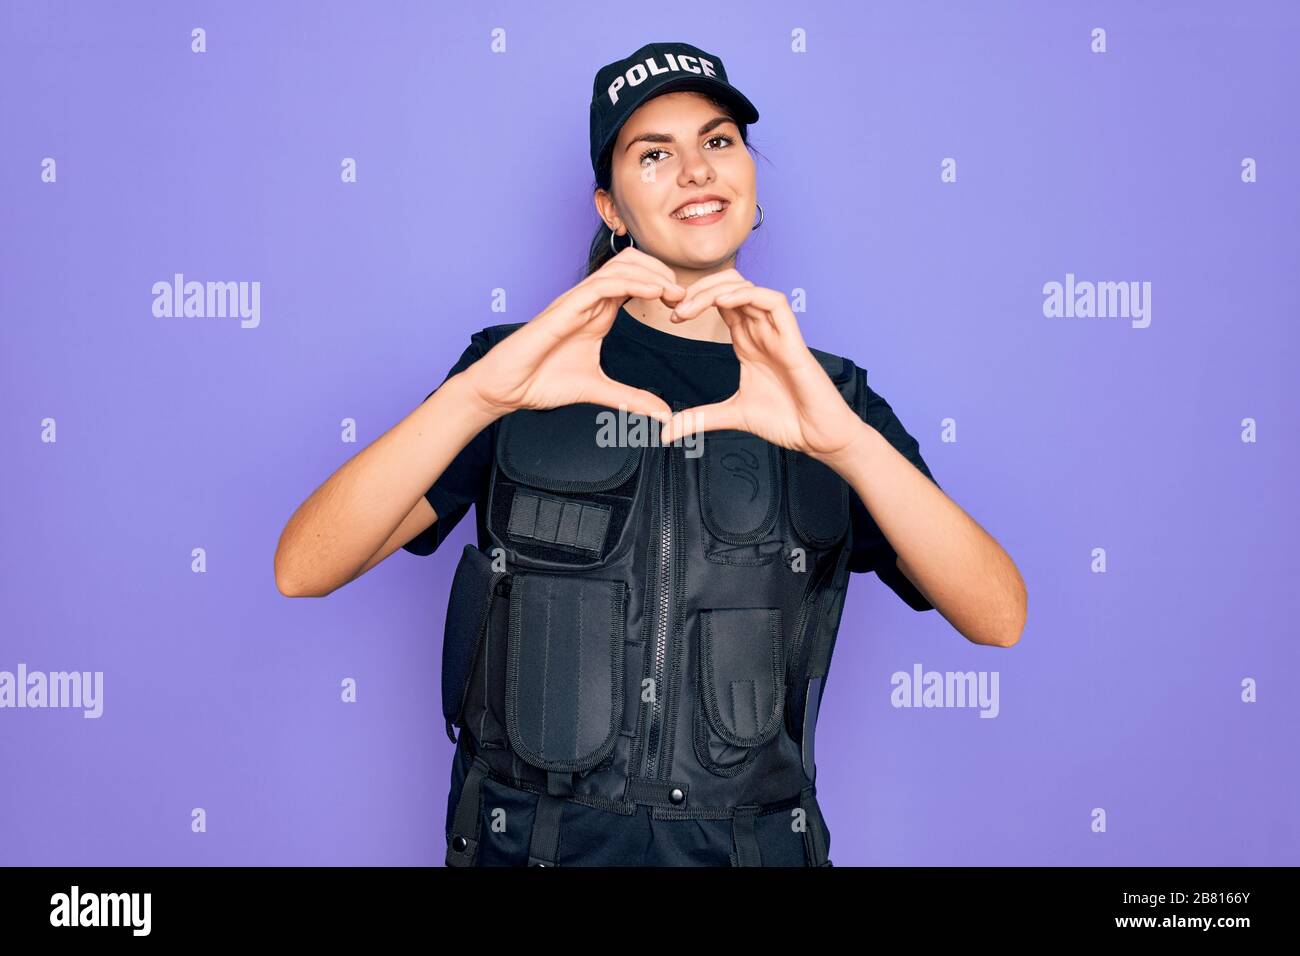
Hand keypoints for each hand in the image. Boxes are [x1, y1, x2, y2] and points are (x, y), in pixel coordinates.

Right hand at [459, 248, 683, 423]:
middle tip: (685, 296)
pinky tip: (654, 293)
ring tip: (675, 293)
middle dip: (663, 273)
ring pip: (621, 266)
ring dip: (653, 275)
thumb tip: (663, 414)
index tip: (684, 305)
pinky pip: (603, 284)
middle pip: (632, 263)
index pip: (636, 281)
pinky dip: (633, 283)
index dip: (663, 286)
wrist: (506, 387)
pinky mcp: (566, 307)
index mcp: (598, 312)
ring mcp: (577, 300)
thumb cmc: (541, 382)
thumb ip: (630, 398)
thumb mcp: (598, 390)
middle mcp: (589, 300)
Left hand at [657, 270, 861, 459]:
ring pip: (747, 288)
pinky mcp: (793, 340)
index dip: (694, 301)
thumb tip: (666, 431)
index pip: (720, 304)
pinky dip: (747, 295)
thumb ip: (700, 418)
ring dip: (715, 291)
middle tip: (674, 308)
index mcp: (748, 342)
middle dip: (699, 290)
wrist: (818, 436)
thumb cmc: (786, 421)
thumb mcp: (732, 416)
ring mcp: (777, 333)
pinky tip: (723, 303)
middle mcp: (762, 331)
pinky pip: (773, 301)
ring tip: (689, 307)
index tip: (671, 315)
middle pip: (729, 288)